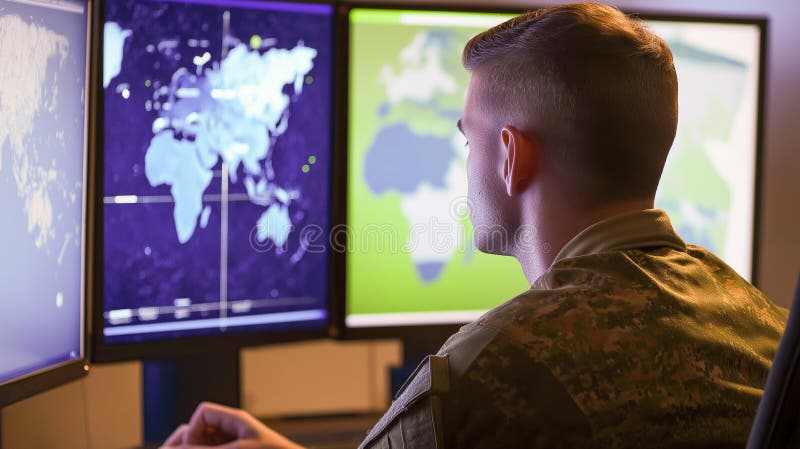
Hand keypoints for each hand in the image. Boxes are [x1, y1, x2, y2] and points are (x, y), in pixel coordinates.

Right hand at [160, 402, 305, 448]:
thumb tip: (176, 448)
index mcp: (236, 420)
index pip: (203, 413)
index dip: (193, 429)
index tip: (194, 447)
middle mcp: (232, 430)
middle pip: (200, 429)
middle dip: (188, 443)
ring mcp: (232, 443)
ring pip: (203, 444)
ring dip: (196, 448)